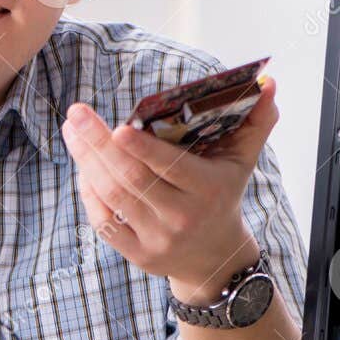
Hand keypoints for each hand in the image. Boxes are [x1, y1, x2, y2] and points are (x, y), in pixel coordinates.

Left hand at [61, 78, 280, 304]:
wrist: (214, 257)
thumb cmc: (223, 193)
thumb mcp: (243, 159)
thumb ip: (256, 120)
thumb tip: (267, 83)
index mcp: (208, 189)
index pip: (170, 167)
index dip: (142, 149)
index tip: (118, 127)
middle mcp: (181, 218)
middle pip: (131, 179)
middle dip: (97, 144)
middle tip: (75, 114)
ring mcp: (157, 239)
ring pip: (112, 197)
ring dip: (86, 162)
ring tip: (72, 131)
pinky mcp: (136, 255)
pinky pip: (103, 222)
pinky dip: (89, 192)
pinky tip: (82, 166)